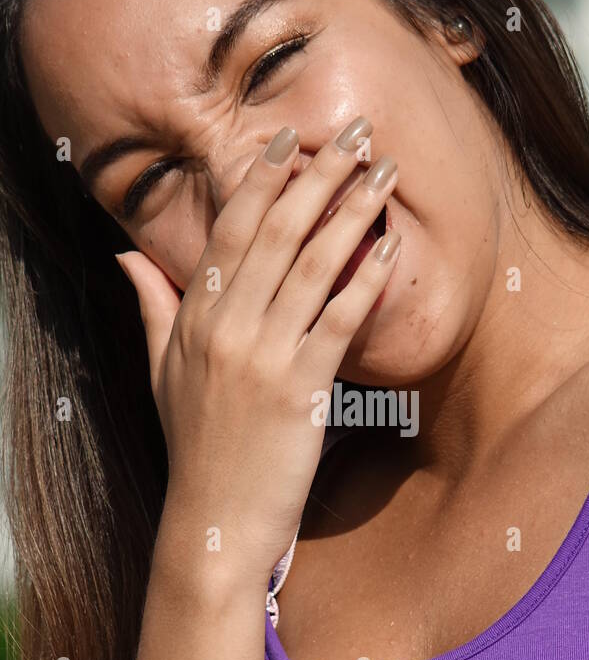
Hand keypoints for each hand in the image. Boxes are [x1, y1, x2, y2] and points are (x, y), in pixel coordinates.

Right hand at [115, 116, 400, 584]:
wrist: (214, 523)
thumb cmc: (195, 447)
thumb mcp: (161, 373)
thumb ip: (152, 306)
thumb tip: (127, 254)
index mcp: (194, 318)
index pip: (229, 231)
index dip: (260, 180)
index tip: (290, 138)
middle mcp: (226, 328)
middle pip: (277, 232)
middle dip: (319, 176)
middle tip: (356, 135)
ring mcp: (263, 357)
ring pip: (313, 265)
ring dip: (352, 212)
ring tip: (383, 174)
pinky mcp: (301, 391)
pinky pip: (339, 322)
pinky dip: (367, 282)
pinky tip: (390, 249)